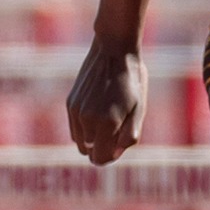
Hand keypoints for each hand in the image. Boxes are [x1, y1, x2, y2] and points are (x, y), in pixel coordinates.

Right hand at [66, 41, 146, 165]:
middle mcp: (87, 119)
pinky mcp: (70, 103)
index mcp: (107, 123)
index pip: (101, 157)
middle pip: (88, 152)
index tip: (120, 147)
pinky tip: (98, 112)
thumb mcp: (139, 108)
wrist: (112, 51)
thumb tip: (116, 152)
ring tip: (108, 121)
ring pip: (79, 141)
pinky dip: (84, 128)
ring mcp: (76, 111)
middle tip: (116, 133)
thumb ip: (129, 134)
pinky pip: (74, 128)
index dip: (111, 157)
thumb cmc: (132, 80)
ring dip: (92, 138)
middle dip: (101, 149)